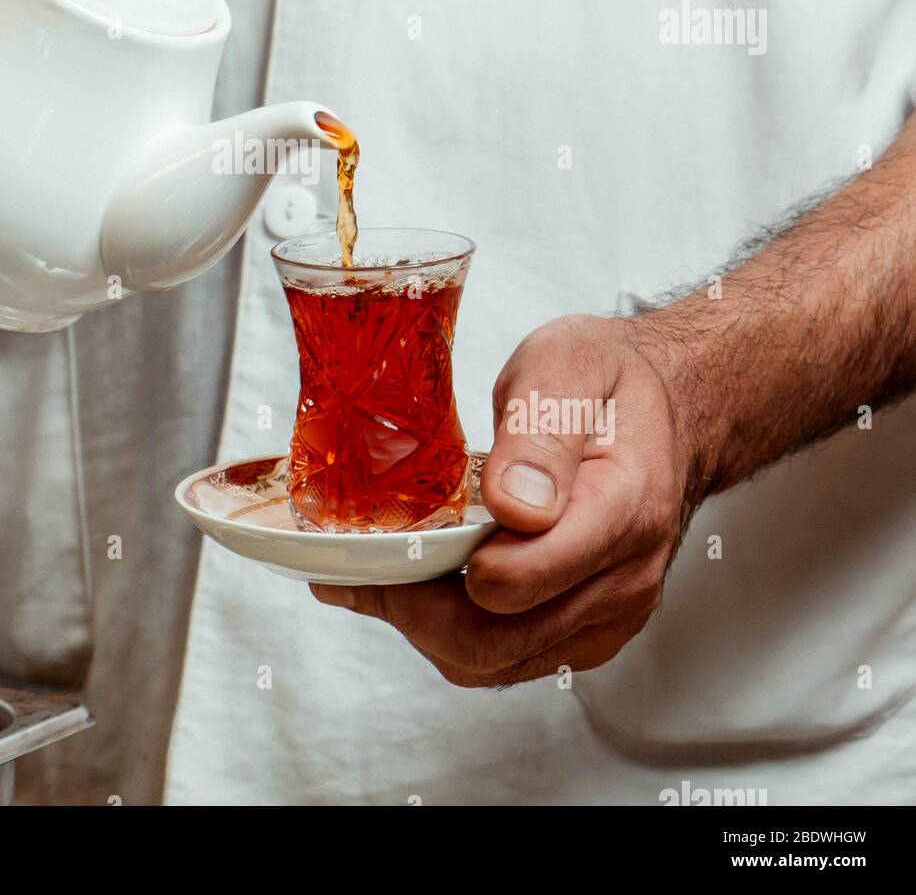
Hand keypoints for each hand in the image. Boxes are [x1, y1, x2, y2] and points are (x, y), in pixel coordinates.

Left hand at [311, 314, 705, 686]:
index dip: (452, 568)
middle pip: (496, 640)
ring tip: (373, 572)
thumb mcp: (571, 363)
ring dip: (421, 625)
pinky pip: (505, 658)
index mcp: (625, 510)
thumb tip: (515, 503)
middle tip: (359, 561)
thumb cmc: (610, 385)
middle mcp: (624, 579)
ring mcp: (606, 613)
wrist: (665, 411)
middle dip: (413, 609)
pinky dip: (446, 631)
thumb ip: (541, 427)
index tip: (401, 535)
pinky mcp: (584, 630)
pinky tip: (412, 586)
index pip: (529, 576)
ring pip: (492, 661)